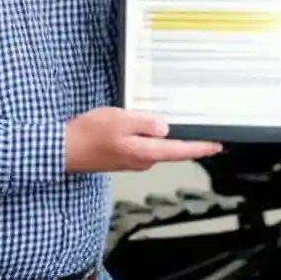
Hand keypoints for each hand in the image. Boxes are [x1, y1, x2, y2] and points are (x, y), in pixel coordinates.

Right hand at [65, 107, 222, 172]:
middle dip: (175, 136)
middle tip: (181, 123)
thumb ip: (145, 123)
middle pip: (168, 148)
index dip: (200, 148)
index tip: (216, 146)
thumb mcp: (121, 119)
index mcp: (145, 152)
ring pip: (152, 145)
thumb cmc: (89, 135)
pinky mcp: (122, 158)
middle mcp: (141, 161)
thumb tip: (164, 127)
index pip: (180, 151)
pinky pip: (139, 145)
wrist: (64, 150)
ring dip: (152, 133)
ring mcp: (131, 162)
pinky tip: (128, 124)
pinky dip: (139, 135)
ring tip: (139, 117)